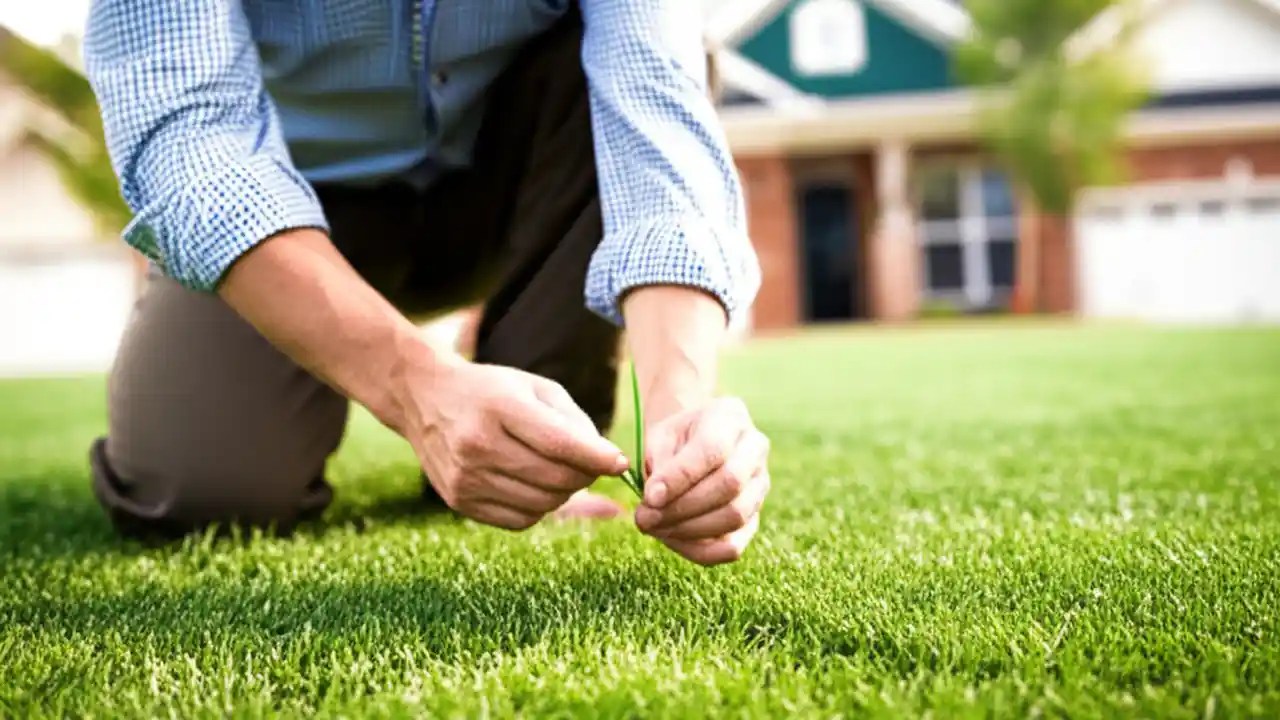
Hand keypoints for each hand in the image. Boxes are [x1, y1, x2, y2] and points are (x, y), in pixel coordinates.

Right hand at [401, 357, 629, 530]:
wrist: (424, 399)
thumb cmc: (492, 391)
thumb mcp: (534, 388)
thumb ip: (573, 422)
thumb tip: (608, 462)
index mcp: (499, 407)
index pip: (558, 442)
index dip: (596, 457)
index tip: (620, 462)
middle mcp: (477, 445)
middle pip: (554, 478)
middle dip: (585, 475)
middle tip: (591, 465)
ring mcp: (465, 478)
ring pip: (542, 504)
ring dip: (564, 493)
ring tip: (562, 472)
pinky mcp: (459, 502)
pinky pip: (520, 520)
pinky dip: (540, 507)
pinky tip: (535, 485)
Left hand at [633, 397, 770, 565]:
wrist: (692, 445)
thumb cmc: (674, 439)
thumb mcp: (660, 436)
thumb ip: (659, 461)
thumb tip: (656, 500)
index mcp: (731, 417)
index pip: (713, 450)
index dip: (680, 477)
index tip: (649, 496)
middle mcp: (755, 449)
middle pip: (729, 485)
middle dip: (682, 507)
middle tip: (645, 518)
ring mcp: (760, 485)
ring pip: (734, 516)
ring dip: (688, 530)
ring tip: (654, 528)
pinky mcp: (754, 517)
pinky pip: (734, 545)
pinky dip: (700, 550)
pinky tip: (672, 540)